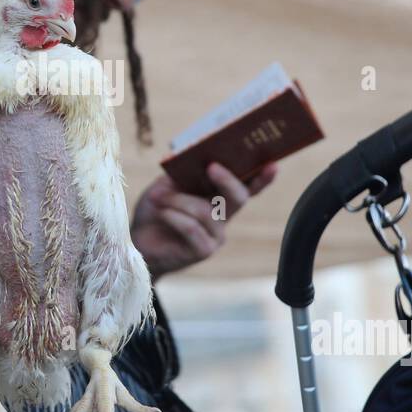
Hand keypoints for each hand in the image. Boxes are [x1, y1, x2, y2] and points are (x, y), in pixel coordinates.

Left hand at [130, 161, 276, 280]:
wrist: (138, 239)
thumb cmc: (156, 209)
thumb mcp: (166, 184)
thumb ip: (181, 174)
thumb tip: (189, 161)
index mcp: (219, 196)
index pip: (247, 186)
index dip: (262, 177)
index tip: (273, 164)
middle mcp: (223, 215)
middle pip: (239, 197)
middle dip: (228, 180)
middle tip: (212, 167)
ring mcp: (216, 235)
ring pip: (207, 211)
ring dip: (179, 200)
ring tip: (158, 197)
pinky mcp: (204, 251)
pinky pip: (194, 229)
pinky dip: (176, 217)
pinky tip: (163, 212)